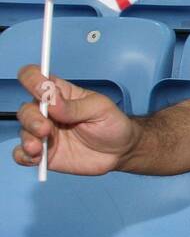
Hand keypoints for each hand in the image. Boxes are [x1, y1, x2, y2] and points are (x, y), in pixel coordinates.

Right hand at [12, 65, 136, 174]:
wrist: (120, 152)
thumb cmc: (112, 123)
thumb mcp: (100, 109)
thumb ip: (75, 106)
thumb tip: (51, 100)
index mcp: (59, 93)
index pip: (34, 78)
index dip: (32, 80)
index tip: (43, 92)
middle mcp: (46, 111)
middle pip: (26, 108)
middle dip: (32, 118)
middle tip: (46, 129)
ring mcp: (43, 132)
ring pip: (24, 131)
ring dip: (28, 138)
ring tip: (38, 148)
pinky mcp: (43, 152)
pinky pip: (23, 154)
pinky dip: (23, 156)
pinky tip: (34, 158)